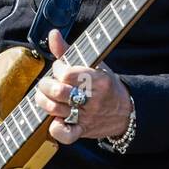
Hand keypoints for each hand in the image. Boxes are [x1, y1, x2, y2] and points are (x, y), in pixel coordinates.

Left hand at [34, 28, 133, 145]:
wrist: (125, 111)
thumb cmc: (105, 84)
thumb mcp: (93, 64)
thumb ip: (68, 51)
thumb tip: (53, 34)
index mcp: (99, 80)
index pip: (67, 74)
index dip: (58, 69)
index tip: (59, 68)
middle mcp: (94, 99)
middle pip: (58, 92)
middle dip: (46, 85)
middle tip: (47, 83)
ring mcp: (87, 117)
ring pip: (55, 110)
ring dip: (44, 101)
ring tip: (45, 96)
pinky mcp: (82, 131)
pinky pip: (65, 134)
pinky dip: (55, 127)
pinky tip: (54, 118)